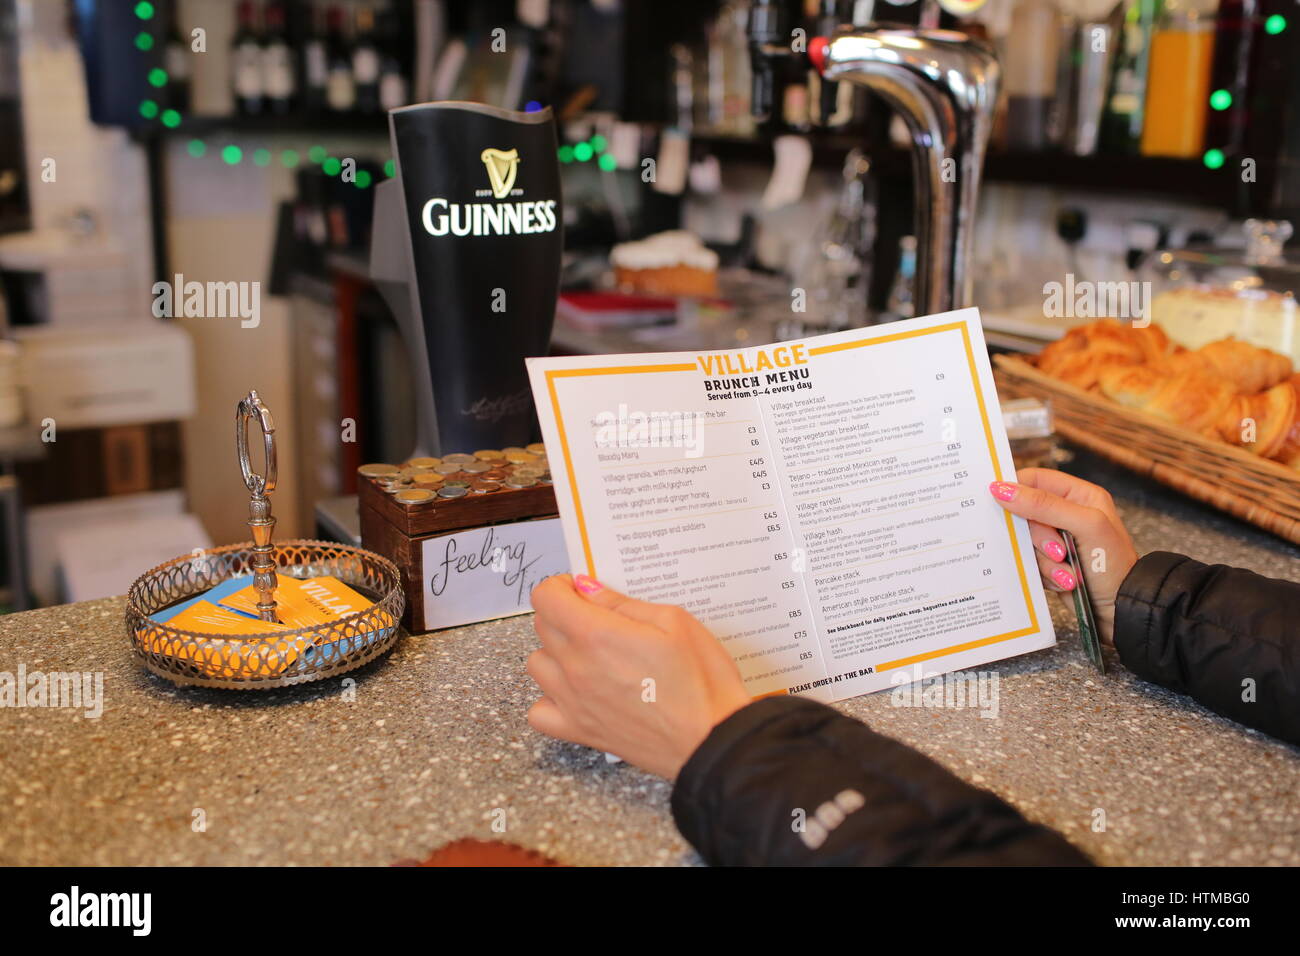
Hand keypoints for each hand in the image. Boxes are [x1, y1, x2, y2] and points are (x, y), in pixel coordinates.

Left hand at [527, 574, 750, 778]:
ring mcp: (573, 703)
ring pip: (537, 664)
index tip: (579, 589)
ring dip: (555, 653)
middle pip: (543, 626)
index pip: (546, 597)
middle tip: (596, 617)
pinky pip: (539, 711)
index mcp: (596, 635)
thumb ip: (622, 603)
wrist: (712, 739)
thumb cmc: (701, 681)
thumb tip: (588, 589)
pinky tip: (575, 692)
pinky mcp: (580, 731)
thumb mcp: (673, 621)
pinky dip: (550, 699)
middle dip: (564, 613)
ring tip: (588, 654)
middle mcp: (576, 667)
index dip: (560, 586)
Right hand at [988, 468, 1138, 645]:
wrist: (1120, 609)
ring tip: (1067, 571)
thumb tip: (1003, 490)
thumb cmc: (1113, 565)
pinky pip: (1029, 560)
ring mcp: (1056, 539)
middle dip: (1038, 537)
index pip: (1035, 480)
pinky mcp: (1049, 561)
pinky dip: (1043, 572)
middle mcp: (1067, 513)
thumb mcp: (1085, 526)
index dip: (1016, 490)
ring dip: (1043, 559)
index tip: (1000, 502)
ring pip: (1025, 540)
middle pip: (1025, 513)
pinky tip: (1064, 580)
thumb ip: (1044, 505)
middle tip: (1058, 552)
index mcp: (1079, 495)